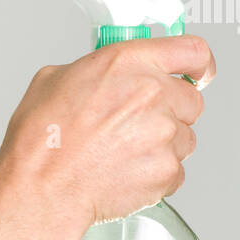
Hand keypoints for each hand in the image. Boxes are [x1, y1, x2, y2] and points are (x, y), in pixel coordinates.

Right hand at [0, 35, 216, 230]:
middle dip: (171, 111)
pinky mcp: (167, 170)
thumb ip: (95, 71)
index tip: (198, 73)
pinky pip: (175, 171)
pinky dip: (155, 174)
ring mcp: (164, 133)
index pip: (191, 51)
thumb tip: (105, 77)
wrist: (42, 187)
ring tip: (121, 153)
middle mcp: (152, 93)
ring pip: (184, 138)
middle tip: (137, 124)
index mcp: (126, 62)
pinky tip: (123, 172)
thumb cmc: (41, 140)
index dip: (198, 65)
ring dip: (162, 144)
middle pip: (191, 100)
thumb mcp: (54, 80)